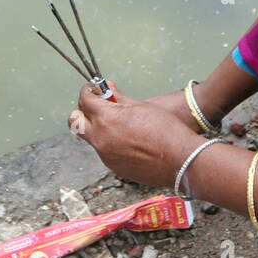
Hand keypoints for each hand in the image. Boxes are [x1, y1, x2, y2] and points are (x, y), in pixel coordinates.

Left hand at [69, 82, 202, 187]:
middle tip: (96, 105)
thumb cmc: (166, 130)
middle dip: (82, 110)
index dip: (88, 91)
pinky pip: (105, 151)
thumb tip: (108, 90)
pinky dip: (110, 142)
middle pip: (75, 121)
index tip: (93, 89)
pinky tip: (129, 139)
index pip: (84, 100)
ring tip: (120, 123)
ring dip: (98, 127)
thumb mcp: (141, 106)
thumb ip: (118, 99)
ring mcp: (106, 156)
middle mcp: (101, 139)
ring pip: (91, 137)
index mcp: (106, 120)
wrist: (182, 160)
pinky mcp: (115, 168)